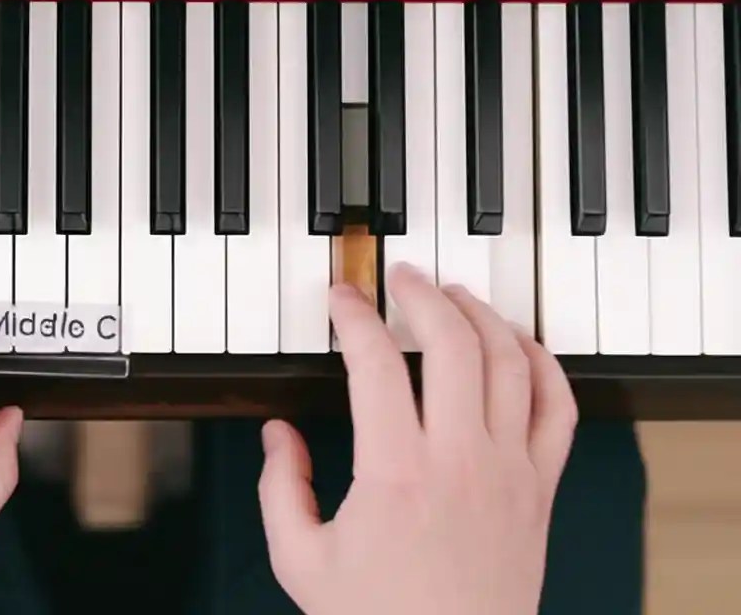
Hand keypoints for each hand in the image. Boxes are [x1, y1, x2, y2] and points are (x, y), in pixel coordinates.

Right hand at [259, 263, 577, 614]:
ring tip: (454, 295)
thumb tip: (277, 433)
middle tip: (400, 277)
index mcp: (395, 472)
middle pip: (453, 343)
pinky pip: (559, 408)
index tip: (339, 298)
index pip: (376, 363)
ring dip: (481, 315)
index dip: (353, 316)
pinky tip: (518, 344)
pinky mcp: (538, 488)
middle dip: (422, 294)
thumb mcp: (300, 558)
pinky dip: (543, 363)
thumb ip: (279, 486)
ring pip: (510, 362)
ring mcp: (508, 471)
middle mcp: (459, 460)